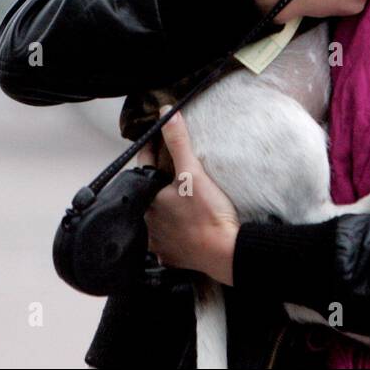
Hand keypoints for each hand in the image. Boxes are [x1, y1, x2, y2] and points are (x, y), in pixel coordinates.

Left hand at [136, 110, 239, 285]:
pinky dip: (169, 230)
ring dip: (161, 205)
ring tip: (174, 195)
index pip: (144, 164)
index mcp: (147, 198)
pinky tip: (179, 224)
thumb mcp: (193, 173)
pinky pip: (163, 239)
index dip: (152, 148)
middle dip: (156, 178)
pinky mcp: (169, 255)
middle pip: (147, 191)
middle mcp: (147, 221)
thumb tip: (166, 114)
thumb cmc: (208, 214)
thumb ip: (178, 143)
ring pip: (154, 216)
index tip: (157, 137)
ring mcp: (157, 241)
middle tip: (168, 165)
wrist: (224, 253)